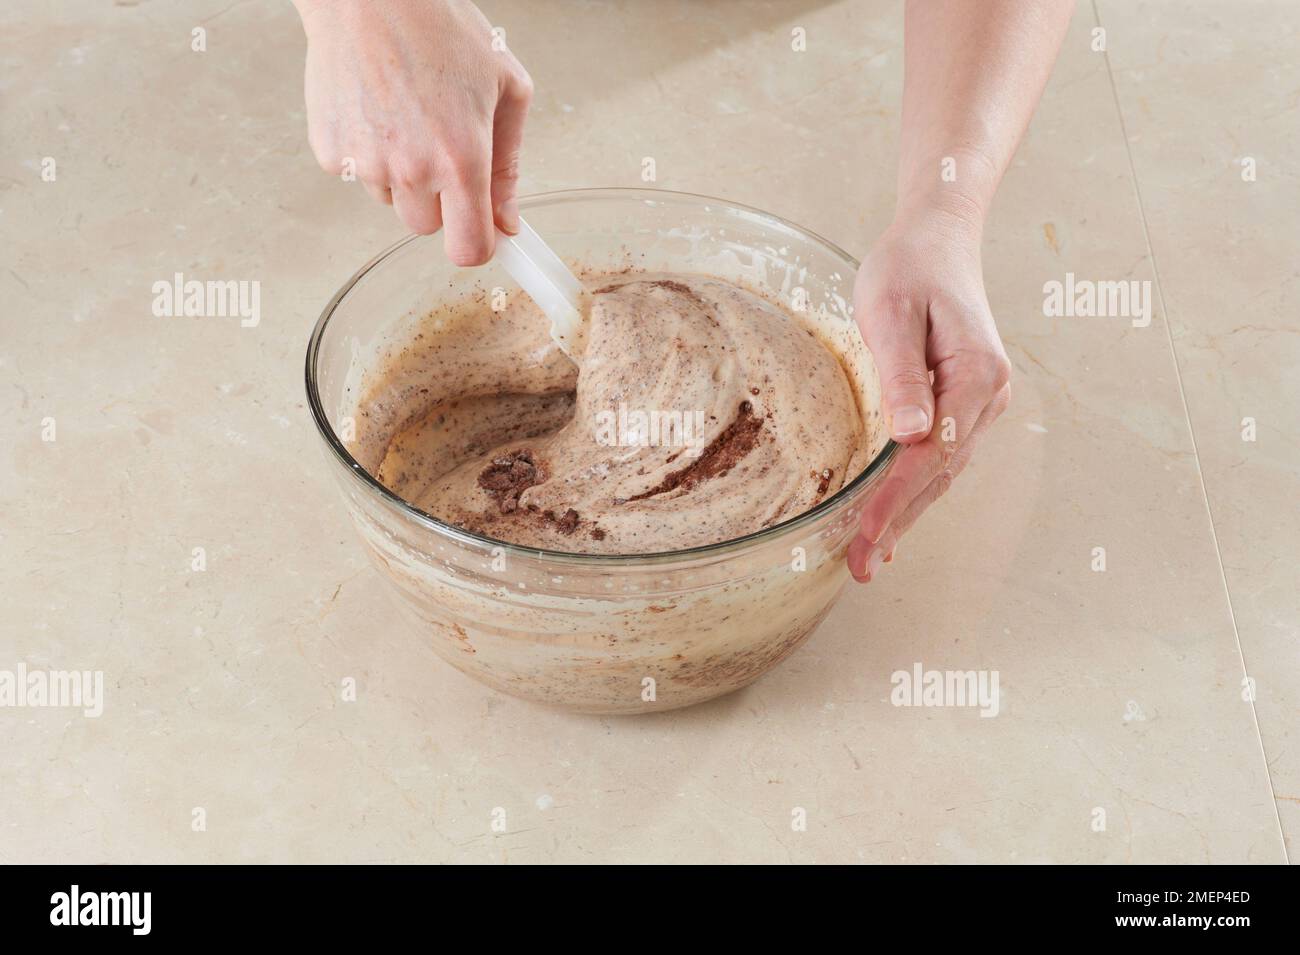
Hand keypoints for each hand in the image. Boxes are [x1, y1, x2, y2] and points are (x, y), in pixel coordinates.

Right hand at [295, 0, 532, 264]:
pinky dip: (368, 155)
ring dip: (403, 176)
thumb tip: (507, 221)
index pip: (468, 249)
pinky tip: (376, 110)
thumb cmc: (439, 28)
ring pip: (392, 201)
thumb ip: (508, 165)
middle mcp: (411, 169)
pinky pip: (357, 177)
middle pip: (427, 227)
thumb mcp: (505, 88)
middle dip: (439, 200)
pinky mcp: (329, 152)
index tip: (481, 233)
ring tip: (406, 116)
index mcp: (460, 158)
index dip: (477, 245)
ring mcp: (364, 164)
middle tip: (441, 144)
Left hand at [847, 206, 1011, 582]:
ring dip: (904, 517)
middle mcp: (988, 396)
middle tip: (858, 569)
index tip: (863, 538)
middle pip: (938, 475)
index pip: (930, 455)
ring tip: (867, 560)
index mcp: (975, 374)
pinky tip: (891, 526)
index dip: (894, 501)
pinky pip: (939, 459)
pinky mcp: (964, 404)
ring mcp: (981, 403)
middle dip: (896, 523)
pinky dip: (913, 494)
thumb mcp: (892, 311)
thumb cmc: (909, 267)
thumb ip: (902, 373)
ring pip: (941, 474)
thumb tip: (910, 436)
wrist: (939, 240)